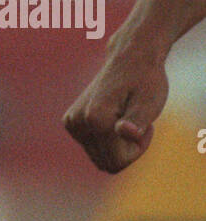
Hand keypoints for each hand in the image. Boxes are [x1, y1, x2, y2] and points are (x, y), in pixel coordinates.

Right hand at [63, 34, 169, 172]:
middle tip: (137, 121)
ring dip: (119, 146)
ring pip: (100, 159)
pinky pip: (94, 149)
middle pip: (107, 163)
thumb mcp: (150, 101)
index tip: (146, 125)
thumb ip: (137, 120)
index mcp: (95, 118)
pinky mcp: (71, 122)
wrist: (130, 56)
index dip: (138, 149)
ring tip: (127, 118)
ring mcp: (72, 122)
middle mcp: (77, 121)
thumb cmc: (145, 79)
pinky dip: (109, 141)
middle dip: (128, 150)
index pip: (118, 162)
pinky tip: (116, 117)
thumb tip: (124, 131)